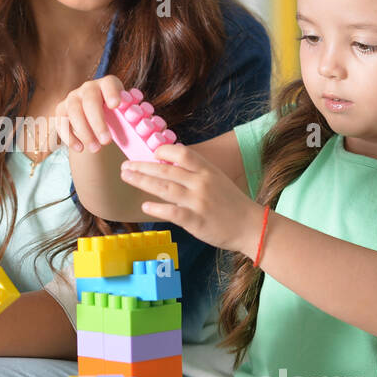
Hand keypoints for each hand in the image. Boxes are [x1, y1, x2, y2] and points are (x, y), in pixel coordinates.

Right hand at [54, 75, 126, 152]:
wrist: (96, 118)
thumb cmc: (115, 115)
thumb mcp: (124, 112)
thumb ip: (129, 115)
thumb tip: (142, 125)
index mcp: (107, 84)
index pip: (109, 84)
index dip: (112, 93)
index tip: (115, 105)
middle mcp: (88, 88)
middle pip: (90, 101)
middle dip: (98, 122)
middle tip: (107, 141)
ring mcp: (73, 97)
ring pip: (74, 112)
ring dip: (84, 132)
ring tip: (96, 149)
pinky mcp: (61, 109)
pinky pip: (61, 122)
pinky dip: (69, 137)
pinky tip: (80, 149)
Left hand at [120, 143, 257, 252]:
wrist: (251, 226)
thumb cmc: (231, 203)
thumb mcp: (217, 179)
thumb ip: (196, 172)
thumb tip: (169, 163)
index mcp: (207, 170)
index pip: (182, 153)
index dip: (163, 150)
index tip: (150, 152)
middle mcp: (201, 183)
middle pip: (166, 169)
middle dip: (142, 166)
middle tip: (125, 166)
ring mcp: (198, 202)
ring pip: (165, 188)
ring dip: (142, 182)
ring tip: (128, 177)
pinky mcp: (196, 221)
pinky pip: (172, 212)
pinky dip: (157, 208)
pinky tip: (144, 206)